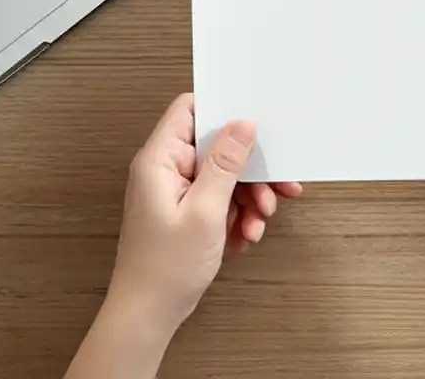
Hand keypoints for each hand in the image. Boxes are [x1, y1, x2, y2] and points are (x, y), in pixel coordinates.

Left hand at [109, 94, 302, 331]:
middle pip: (216, 147)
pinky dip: (237, 215)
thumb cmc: (165, 267)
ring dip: (248, 198)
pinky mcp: (186, 210)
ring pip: (224, 176)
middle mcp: (166, 169)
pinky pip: (220, 198)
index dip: (223, 111)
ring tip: (257, 224)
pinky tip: (244, 236)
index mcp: (160, 160)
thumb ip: (225, 163)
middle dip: (249, 170)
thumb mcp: (205, 211)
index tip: (256, 127)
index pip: (190, 110)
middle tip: (275, 190)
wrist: (149, 314)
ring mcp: (176, 191)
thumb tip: (242, 123)